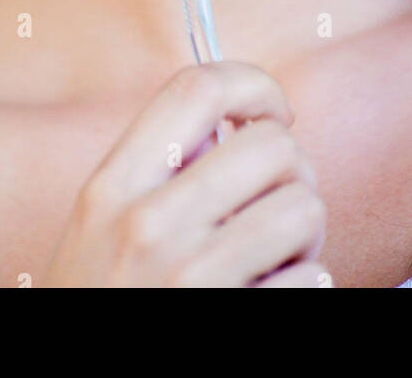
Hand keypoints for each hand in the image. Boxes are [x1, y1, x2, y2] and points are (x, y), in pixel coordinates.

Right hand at [38, 60, 330, 287]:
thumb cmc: (99, 299)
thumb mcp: (100, 225)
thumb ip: (157, 168)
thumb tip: (238, 121)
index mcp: (112, 186)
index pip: (198, 86)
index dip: (254, 86)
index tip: (271, 113)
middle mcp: (147, 226)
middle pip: (272, 145)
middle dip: (292, 171)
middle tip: (274, 201)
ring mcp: (189, 280)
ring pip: (304, 207)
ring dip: (305, 233)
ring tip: (276, 254)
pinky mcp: (231, 325)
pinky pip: (312, 280)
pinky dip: (305, 285)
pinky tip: (269, 297)